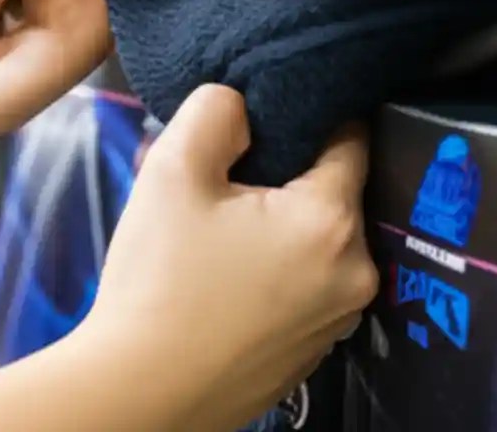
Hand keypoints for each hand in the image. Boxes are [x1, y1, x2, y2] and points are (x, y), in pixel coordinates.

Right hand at [79, 85, 377, 430]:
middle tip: (219, 186)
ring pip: (317, 240)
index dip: (304, 117)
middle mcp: (356, 272)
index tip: (260, 124)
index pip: (349, 135)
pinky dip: (275, 271)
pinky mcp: (314, 349)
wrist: (141, 392)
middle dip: (282, 177)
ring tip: (215, 237)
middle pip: (333, 191)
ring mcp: (339, 318)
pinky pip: (306, 285)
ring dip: (278, 227)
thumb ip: (215, 111)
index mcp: (331, 221)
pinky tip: (223, 281)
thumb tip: (242, 104)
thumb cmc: (159, 283)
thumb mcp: (172, 170)